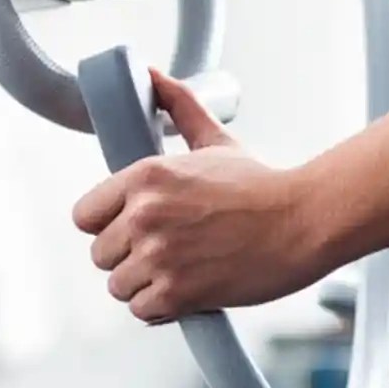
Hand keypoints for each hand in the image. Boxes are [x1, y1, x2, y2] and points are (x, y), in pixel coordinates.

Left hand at [72, 70, 327, 322]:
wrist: (303, 222)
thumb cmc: (262, 186)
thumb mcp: (215, 141)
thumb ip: (179, 107)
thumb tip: (153, 76)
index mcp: (145, 176)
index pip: (85, 214)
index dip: (108, 224)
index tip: (133, 227)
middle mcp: (145, 215)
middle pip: (100, 254)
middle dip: (130, 257)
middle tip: (168, 250)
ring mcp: (159, 256)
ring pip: (119, 286)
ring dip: (146, 284)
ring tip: (180, 270)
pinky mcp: (177, 293)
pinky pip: (142, 311)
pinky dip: (163, 308)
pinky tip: (188, 289)